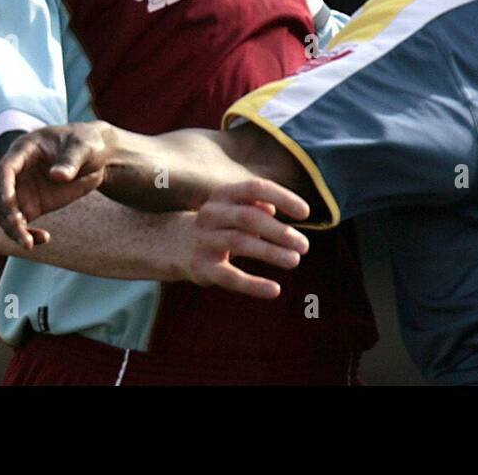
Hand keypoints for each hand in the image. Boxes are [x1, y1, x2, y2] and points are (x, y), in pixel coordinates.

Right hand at [0, 121, 116, 249]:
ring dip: (13, 229)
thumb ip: (70, 160)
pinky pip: (21, 224)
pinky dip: (27, 234)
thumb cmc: (87, 144)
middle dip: (6, 212)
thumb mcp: (83, 147)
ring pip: (5, 214)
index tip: (9, 204)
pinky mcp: (31, 206)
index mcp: (25, 150)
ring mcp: (22, 190)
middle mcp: (17, 172)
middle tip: (20, 226)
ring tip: (29, 243)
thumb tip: (56, 176)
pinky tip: (42, 239)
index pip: (6, 169)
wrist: (96, 156)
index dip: (4, 187)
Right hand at [185, 181, 311, 297]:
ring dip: (271, 252)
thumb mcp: (235, 207)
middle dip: (279, 231)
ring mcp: (204, 240)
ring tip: (295, 260)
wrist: (172, 243)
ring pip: (240, 243)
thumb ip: (257, 204)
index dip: (283, 198)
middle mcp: (211, 214)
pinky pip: (229, 276)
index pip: (256, 188)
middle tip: (304, 245)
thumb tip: (273, 209)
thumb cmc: (219, 223)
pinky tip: (275, 290)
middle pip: (249, 217)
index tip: (306, 213)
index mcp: (223, 194)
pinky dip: (253, 284)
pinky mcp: (200, 268)